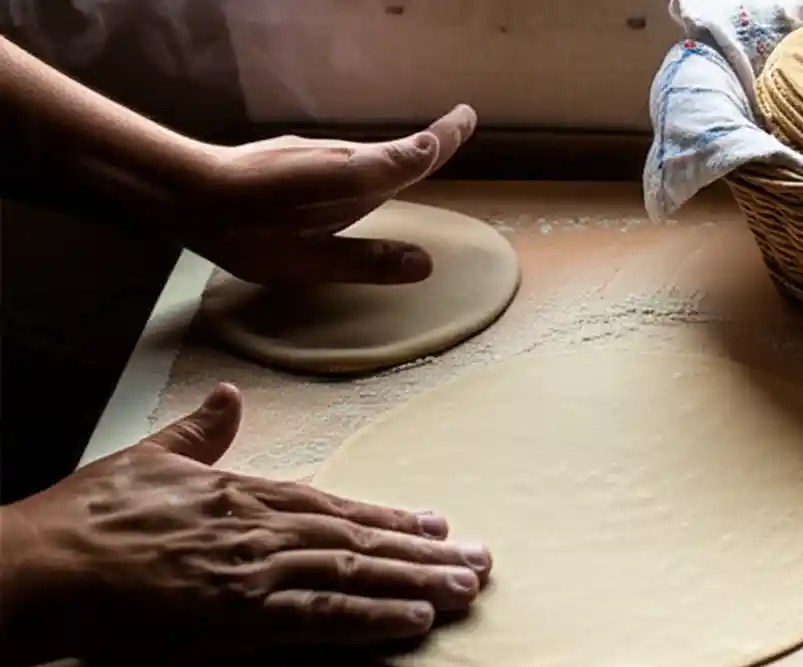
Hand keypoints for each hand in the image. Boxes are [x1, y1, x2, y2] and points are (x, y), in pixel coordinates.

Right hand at [0, 383, 490, 666]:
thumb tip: (227, 394)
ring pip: (357, 574)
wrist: (42, 563)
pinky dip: (373, 617)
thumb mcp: (150, 457)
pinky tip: (415, 621)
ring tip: (468, 587)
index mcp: (247, 493)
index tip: (436, 522)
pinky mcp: (241, 615)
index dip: (390, 516)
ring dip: (418, 581)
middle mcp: (266, 527)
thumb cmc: (88, 516)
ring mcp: (258, 570)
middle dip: (425, 551)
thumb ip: (201, 431)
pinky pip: (322, 616)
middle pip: (361, 539)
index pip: (337, 504)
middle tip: (482, 558)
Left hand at [183, 104, 476, 284]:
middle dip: (427, 146)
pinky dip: (362, 168)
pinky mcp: (294, 157)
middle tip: (454, 134)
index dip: (444, 137)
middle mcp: (342, 158)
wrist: (186, 192)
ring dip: (392, 159)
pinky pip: (342, 161)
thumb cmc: (247, 232)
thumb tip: (426, 264)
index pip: (415, 155)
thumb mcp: (309, 260)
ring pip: (366, 157)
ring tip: (411, 164)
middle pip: (395, 151)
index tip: (465, 116)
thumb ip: (368, 261)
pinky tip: (346, 189)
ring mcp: (315, 154)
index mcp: (357, 180)